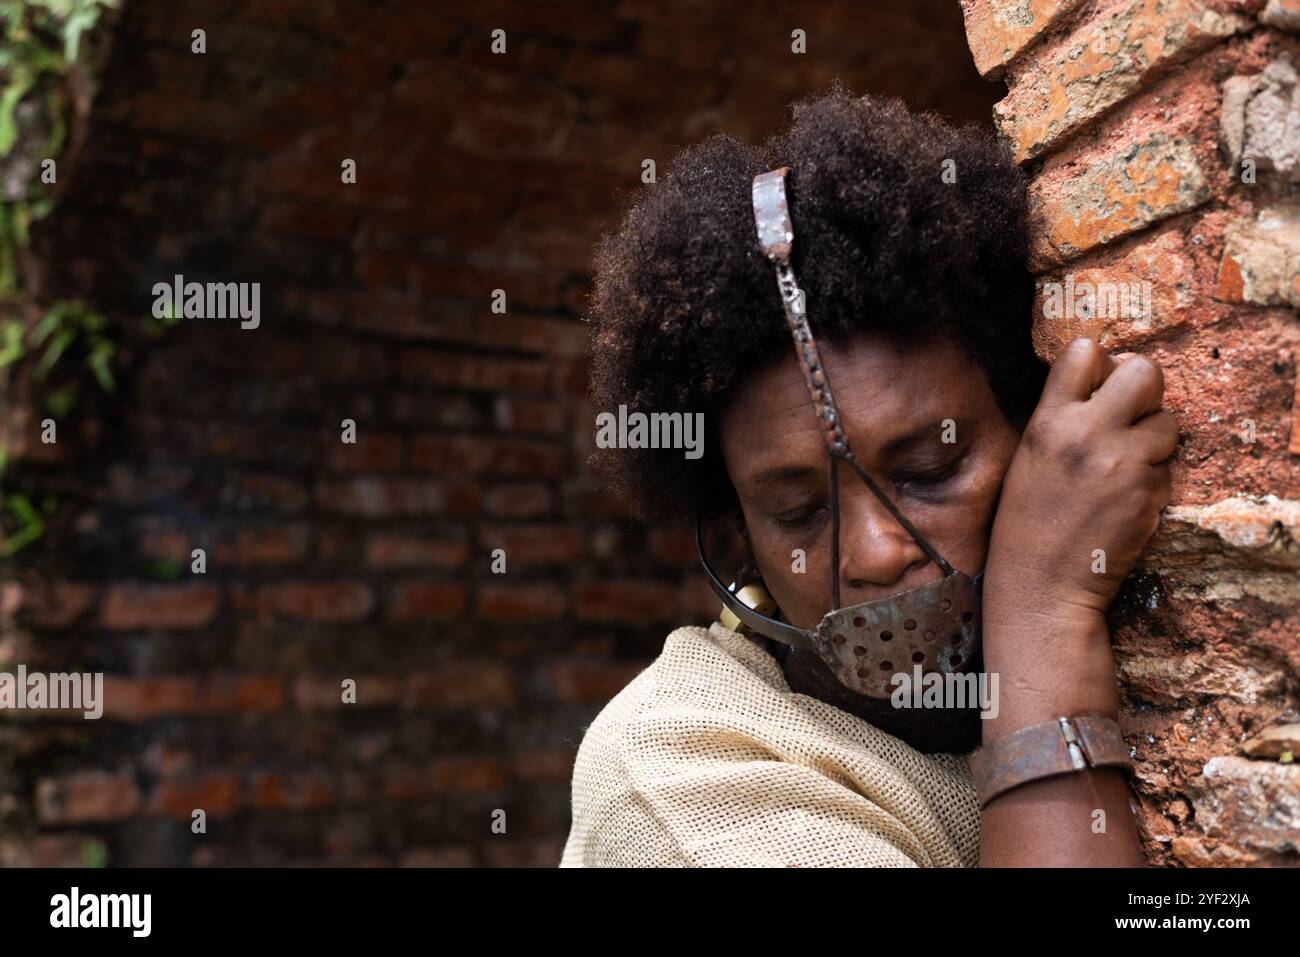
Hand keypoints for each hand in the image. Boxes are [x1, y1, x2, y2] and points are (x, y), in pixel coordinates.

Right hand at [985, 337, 1178, 625]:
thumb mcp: (1028, 458)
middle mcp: (1086, 432)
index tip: (1099, 388)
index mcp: (1047, 421)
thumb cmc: (1027, 523)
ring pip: (1168, 423)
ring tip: (1124, 469)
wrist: (1041, 586)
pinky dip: (1155, 482)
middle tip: (1131, 417)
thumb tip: (1106, 386)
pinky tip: (1126, 502)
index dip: (1102, 364)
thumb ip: (1062, 418)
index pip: (1085, 351)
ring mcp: (1122, 462)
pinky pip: (1169, 468)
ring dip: (1155, 442)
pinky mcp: (1149, 492)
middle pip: (1145, 370)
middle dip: (1145, 391)